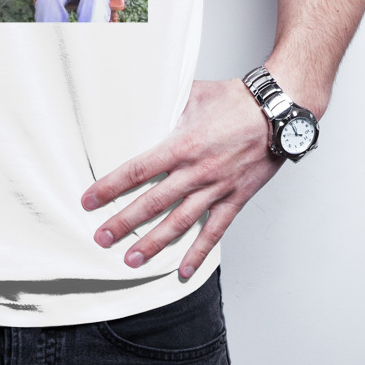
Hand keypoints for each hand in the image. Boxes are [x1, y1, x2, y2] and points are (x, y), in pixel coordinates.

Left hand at [81, 79, 280, 279]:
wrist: (275, 114)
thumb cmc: (233, 100)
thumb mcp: (191, 94)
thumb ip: (164, 103)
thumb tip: (138, 100)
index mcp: (182, 145)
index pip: (137, 171)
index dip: (111, 187)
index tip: (89, 200)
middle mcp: (196, 171)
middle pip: (152, 202)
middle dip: (123, 222)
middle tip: (100, 238)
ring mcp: (216, 188)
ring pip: (179, 223)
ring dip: (153, 243)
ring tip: (130, 259)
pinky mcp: (235, 199)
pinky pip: (214, 231)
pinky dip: (198, 252)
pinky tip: (183, 270)